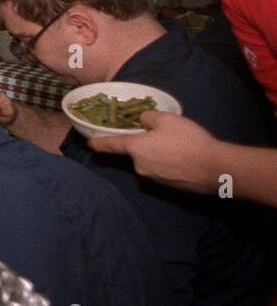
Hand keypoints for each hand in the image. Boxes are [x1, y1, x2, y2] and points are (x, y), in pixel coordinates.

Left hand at [86, 110, 225, 194]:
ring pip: (152, 162)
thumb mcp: (167, 119)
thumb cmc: (188, 140)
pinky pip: (164, 171)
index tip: (90, 144)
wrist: (216, 169)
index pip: (112, 145)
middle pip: (137, 152)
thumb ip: (149, 118)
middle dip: (147, 145)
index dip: (100, 143)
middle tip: (168, 137)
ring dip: (160, 155)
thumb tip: (144, 122)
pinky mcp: (168, 187)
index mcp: (135, 149)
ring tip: (181, 147)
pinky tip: (186, 159)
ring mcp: (154, 179)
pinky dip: (170, 164)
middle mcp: (140, 166)